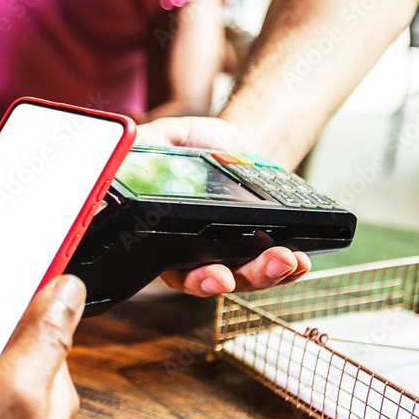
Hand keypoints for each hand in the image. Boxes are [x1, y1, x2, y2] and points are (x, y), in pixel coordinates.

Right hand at [136, 116, 312, 294]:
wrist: (236, 142)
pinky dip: (291, 268)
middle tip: (240, 274)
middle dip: (232, 281)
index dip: (195, 278)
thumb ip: (144, 146)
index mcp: (168, 237)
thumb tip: (116, 154)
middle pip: (215, 281)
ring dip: (267, 274)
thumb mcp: (165, 137)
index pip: (177, 269)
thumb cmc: (195, 145)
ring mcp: (234, 254)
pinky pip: (277, 267)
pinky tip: (301, 260)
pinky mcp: (264, 248)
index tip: (213, 276)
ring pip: (248, 277)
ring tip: (286, 260)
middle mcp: (200, 254)